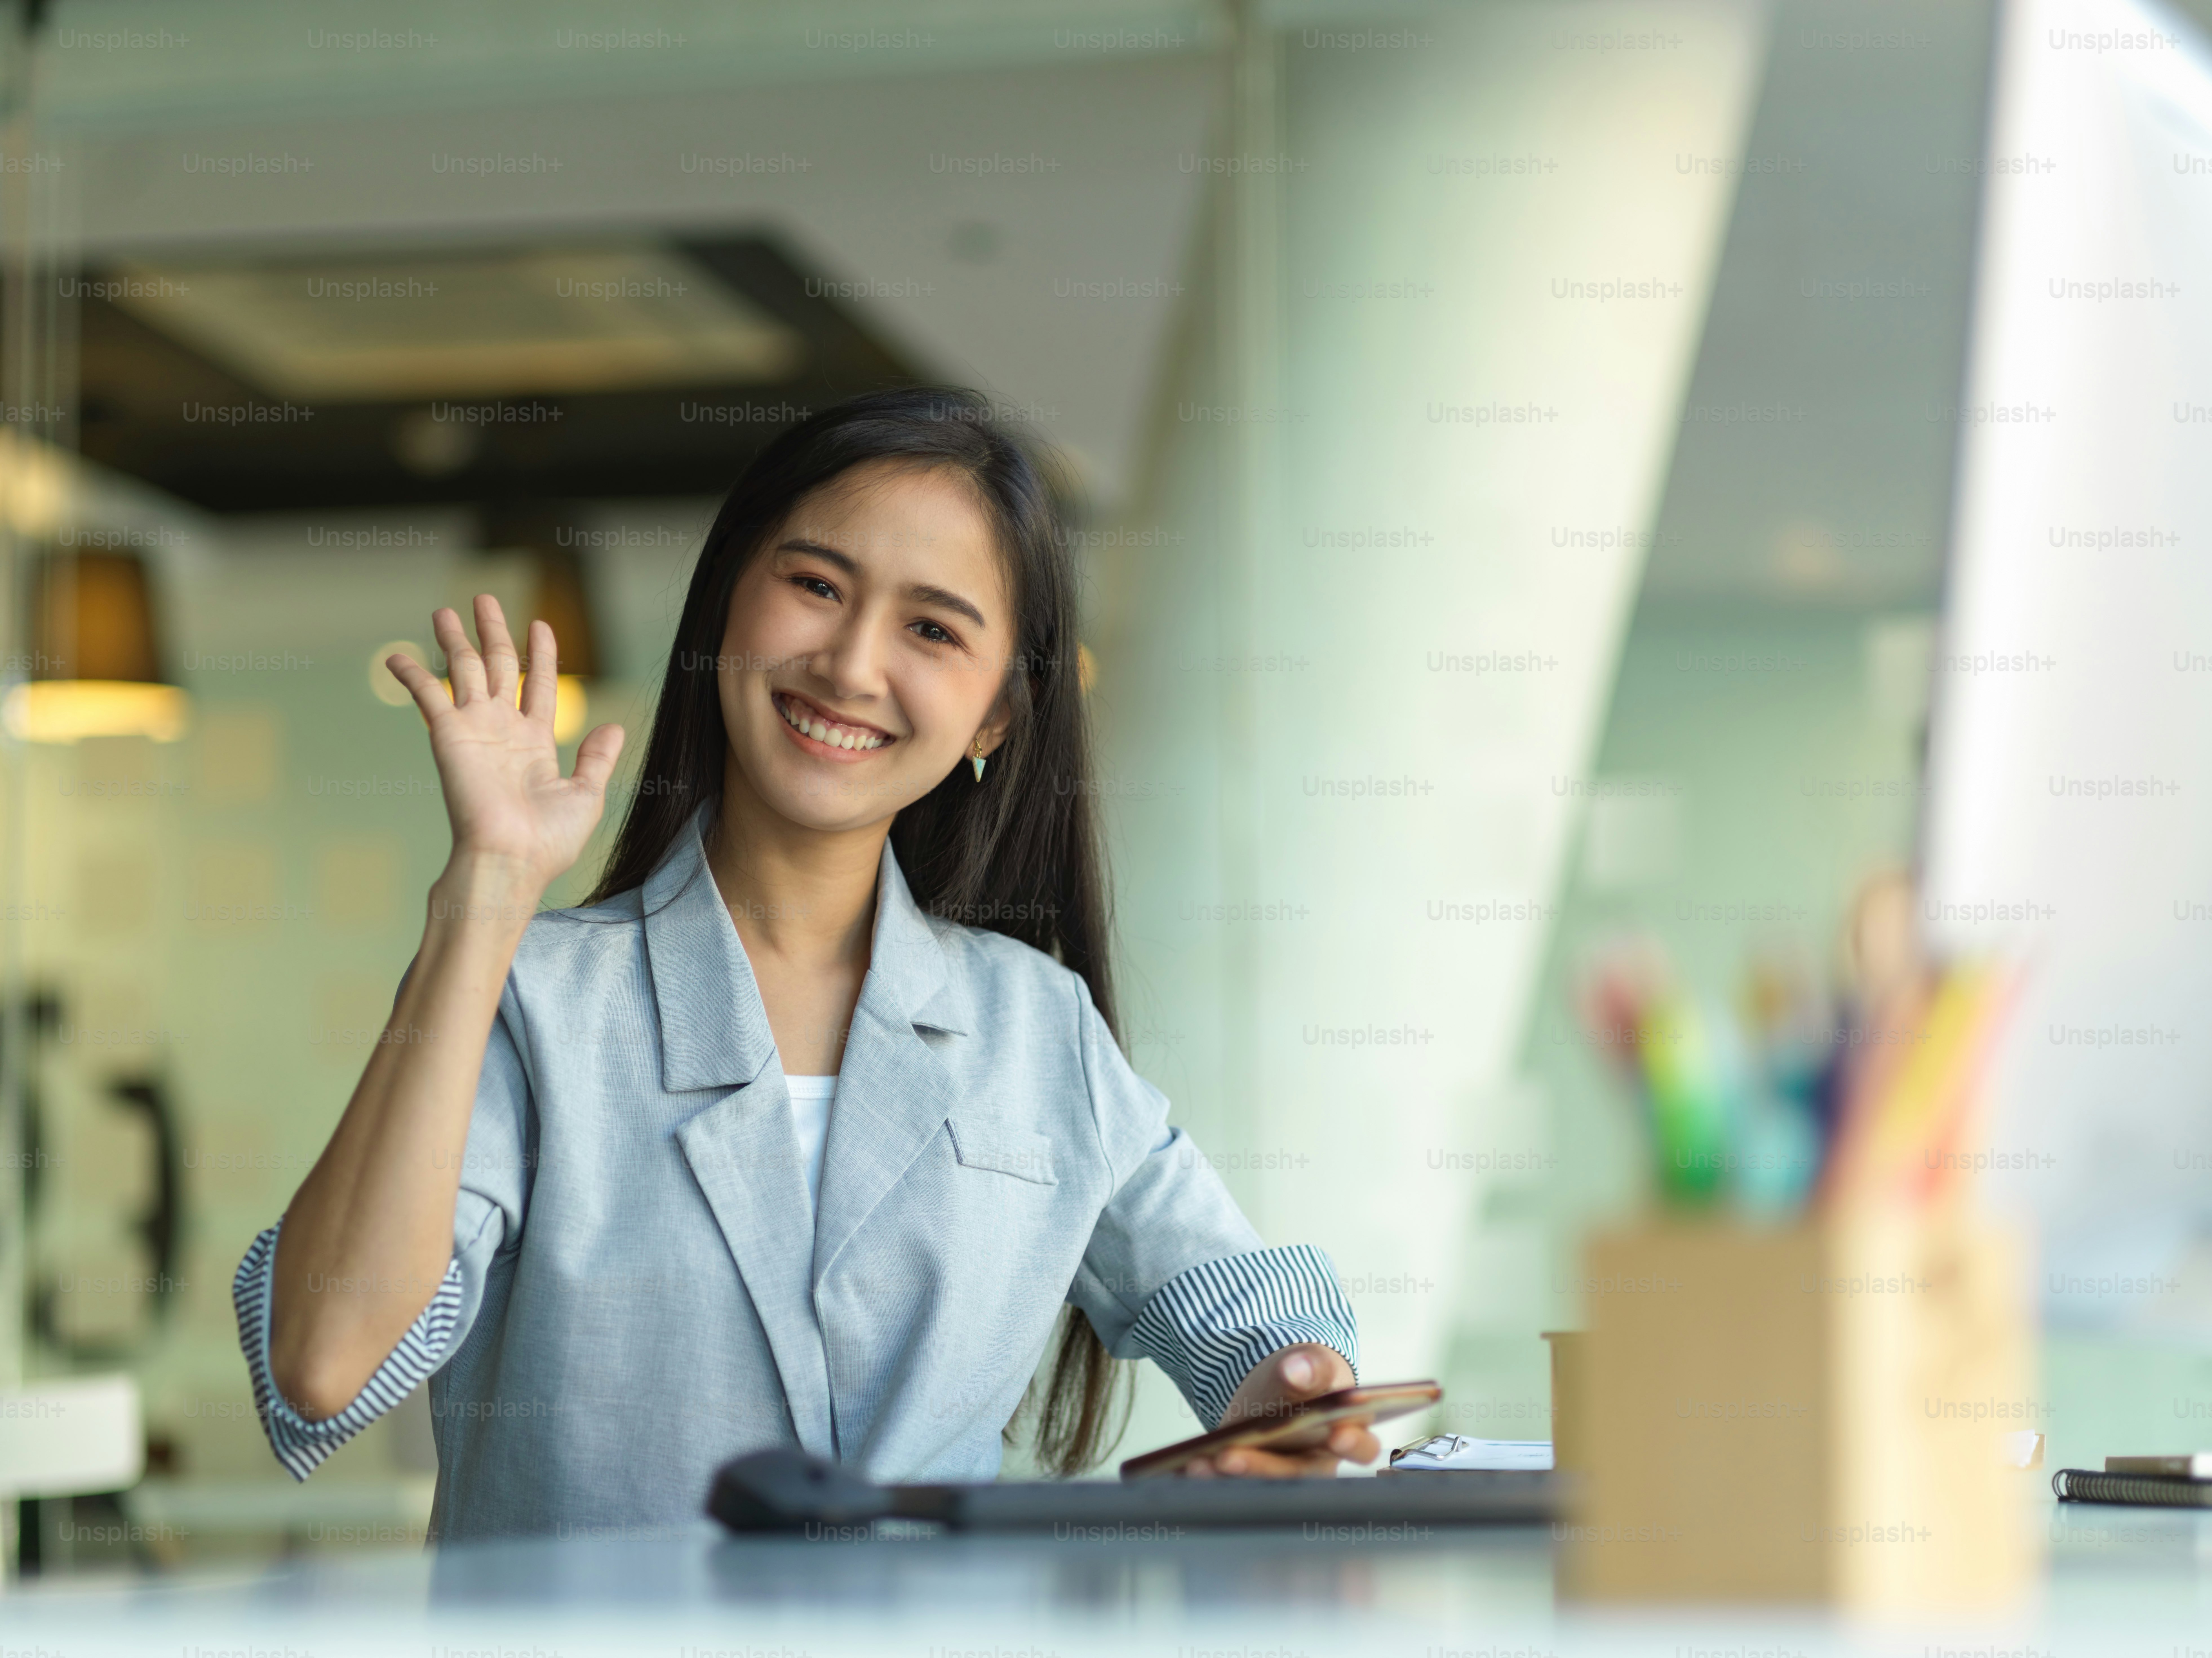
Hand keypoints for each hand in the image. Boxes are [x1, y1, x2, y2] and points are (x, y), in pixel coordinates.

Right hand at [388, 597, 625, 896]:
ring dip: (454, 640)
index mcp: (536, 743)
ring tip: (445, 611)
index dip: (540, 654)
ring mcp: (474, 730)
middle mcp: (503, 730)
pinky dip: (412, 673)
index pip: (540, 684)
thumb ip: (597, 759)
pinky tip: (396, 655)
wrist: (512, 861)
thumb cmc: (548, 841)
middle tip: (485, 598)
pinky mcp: (449, 735)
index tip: (540, 624)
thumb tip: (616, 727)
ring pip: (464, 670)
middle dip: (492, 632)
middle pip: (498, 666)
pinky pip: (427, 695)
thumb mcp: (586, 795)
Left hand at [1180, 1343, 1378, 1477]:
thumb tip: (1298, 1369)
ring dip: (1231, 1478)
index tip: (1337, 1434)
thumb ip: (1310, 1366)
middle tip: (1232, 1458)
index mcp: (1349, 1435)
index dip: (1353, 1443)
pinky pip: (1236, 1487)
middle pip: (1299, 1476)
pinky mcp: (1253, 1480)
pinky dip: (1213, 1479)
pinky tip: (1190, 1467)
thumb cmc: (1305, 1377)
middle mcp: (1318, 1466)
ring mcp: (1283, 1477)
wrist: (1276, 1386)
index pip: (1361, 1446)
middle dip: (1265, 1468)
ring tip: (1200, 1464)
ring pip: (1263, 1488)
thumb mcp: (1310, 1364)